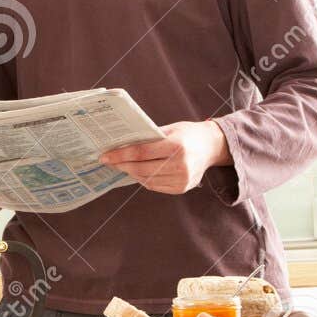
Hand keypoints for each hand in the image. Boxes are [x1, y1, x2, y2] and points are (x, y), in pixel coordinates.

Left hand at [101, 120, 229, 194]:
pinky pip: (155, 186)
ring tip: (121, 165)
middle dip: (122, 165)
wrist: (212, 146)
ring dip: (131, 173)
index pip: (141, 152)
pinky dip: (143, 179)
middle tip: (108, 161)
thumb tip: (121, 144)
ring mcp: (182, 179)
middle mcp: (181, 165)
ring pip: (146, 179)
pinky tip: (137, 172)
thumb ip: (149, 137)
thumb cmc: (188, 134)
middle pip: (141, 168)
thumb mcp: (170, 129)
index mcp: (177, 146)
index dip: (120, 155)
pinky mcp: (181, 188)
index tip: (105, 156)